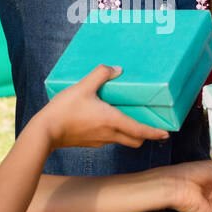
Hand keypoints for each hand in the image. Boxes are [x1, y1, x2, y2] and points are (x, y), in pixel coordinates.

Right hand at [39, 65, 169, 150]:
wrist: (45, 131)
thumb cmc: (64, 110)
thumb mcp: (83, 86)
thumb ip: (101, 74)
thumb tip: (116, 69)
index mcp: (112, 121)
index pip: (141, 131)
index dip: (155, 132)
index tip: (167, 133)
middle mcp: (110, 134)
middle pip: (135, 140)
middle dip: (145, 134)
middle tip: (149, 125)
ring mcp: (100, 141)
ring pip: (122, 140)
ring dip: (129, 132)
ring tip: (126, 117)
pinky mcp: (90, 143)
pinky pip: (109, 139)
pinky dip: (114, 132)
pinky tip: (105, 120)